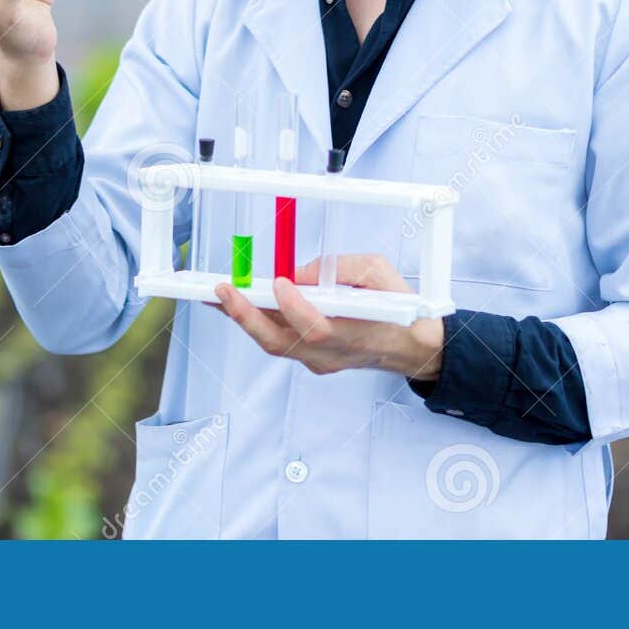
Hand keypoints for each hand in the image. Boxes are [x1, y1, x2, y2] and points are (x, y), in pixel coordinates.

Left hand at [213, 254, 443, 380]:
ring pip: (273, 343)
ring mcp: (318, 361)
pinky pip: (278, 340)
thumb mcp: (380, 273)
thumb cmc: (399, 307)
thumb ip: (342, 268)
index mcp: (354, 334)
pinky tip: (241, 302)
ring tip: (218, 294)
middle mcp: (331, 354)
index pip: (316, 329)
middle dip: (246, 316)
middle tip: (222, 290)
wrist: (410, 346)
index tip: (280, 281)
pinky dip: (258, 321)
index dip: (294, 307)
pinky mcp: (311, 358)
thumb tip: (298, 272)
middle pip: (280, 342)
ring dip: (243, 318)